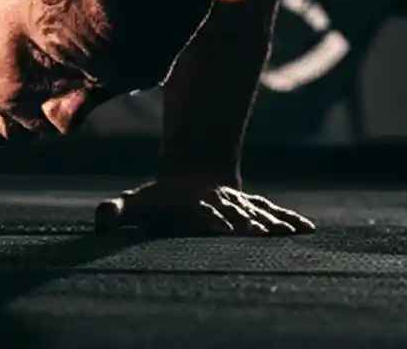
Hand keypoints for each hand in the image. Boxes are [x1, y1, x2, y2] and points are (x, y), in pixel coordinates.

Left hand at [95, 180, 314, 235]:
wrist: (192, 172)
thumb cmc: (159, 197)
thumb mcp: (136, 202)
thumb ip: (117, 210)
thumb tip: (99, 219)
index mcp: (193, 205)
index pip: (203, 212)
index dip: (212, 219)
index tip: (223, 228)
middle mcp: (219, 203)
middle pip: (235, 214)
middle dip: (248, 225)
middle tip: (262, 235)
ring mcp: (238, 204)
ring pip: (258, 212)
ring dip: (273, 223)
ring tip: (289, 235)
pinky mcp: (251, 206)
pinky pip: (273, 211)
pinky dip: (289, 219)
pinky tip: (307, 230)